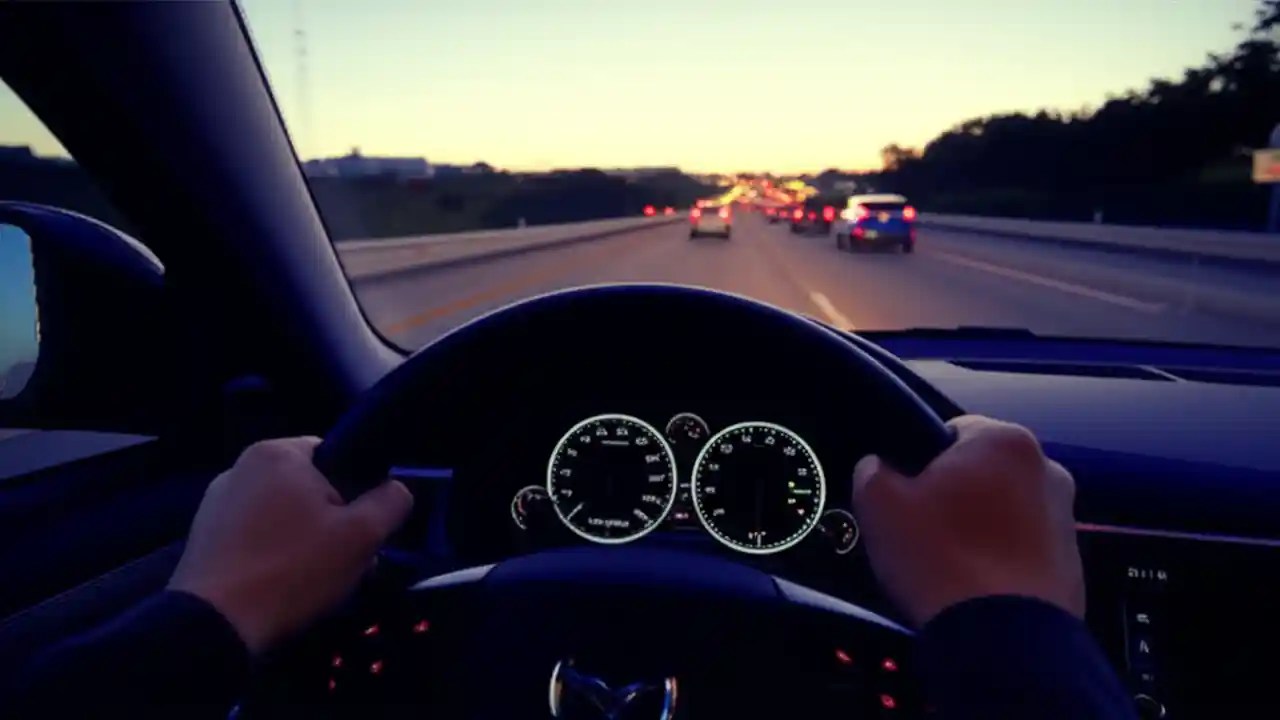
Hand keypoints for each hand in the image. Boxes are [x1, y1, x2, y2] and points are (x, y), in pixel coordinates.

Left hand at [169, 437, 412, 653]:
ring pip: (281, 514)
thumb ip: (391, 502)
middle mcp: (240, 466)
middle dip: (330, 519)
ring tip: (309, 578)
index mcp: (278, 452)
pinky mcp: (202, 536)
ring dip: (301, 538)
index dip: (358, 491)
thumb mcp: (362, 536)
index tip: (361, 529)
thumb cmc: (293, 569)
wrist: (215, 624)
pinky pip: (253, 535)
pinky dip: (270, 553)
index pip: (335, 454)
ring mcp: (214, 501)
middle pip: (308, 487)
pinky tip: (278, 584)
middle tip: (343, 559)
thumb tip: (396, 489)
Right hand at [852, 415, 1083, 625]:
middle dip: (954, 494)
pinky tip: (974, 584)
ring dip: (979, 528)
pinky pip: (1024, 550)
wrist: (1001, 640)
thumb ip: (871, 470)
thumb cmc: (943, 561)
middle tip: (923, 528)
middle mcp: (1046, 469)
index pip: (951, 429)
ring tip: (949, 563)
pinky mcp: (1073, 563)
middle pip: (982, 471)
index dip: (920, 461)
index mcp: (1003, 439)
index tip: (906, 492)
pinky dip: (1001, 561)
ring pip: (1005, 511)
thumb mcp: (878, 504)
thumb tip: (875, 469)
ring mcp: (1066, 518)